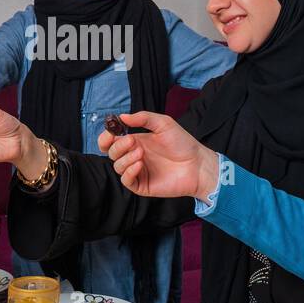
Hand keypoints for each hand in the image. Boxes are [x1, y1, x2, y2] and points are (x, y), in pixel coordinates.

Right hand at [99, 111, 218, 200]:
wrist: (197, 164)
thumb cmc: (182, 143)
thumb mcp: (163, 123)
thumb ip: (143, 118)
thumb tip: (121, 116)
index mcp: (135, 142)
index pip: (111, 141)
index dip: (106, 137)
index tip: (110, 132)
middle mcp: (134, 156)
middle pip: (112, 153)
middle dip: (117, 146)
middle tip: (132, 141)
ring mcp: (138, 171)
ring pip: (117, 166)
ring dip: (125, 158)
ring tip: (141, 153)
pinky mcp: (142, 185)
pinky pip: (127, 181)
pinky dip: (129, 172)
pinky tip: (140, 164)